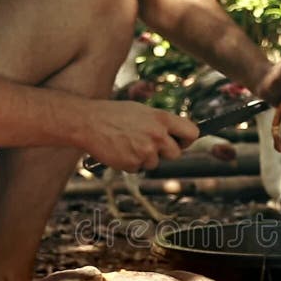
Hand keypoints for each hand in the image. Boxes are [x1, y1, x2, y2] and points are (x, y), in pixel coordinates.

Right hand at [76, 101, 198, 172]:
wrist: (88, 122)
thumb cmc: (114, 114)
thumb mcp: (142, 111)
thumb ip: (161, 123)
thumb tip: (176, 135)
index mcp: (162, 119)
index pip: (192, 133)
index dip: (187, 140)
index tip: (180, 142)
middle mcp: (157, 135)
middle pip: (176, 154)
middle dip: (164, 153)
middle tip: (149, 145)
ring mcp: (145, 151)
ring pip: (155, 163)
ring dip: (145, 158)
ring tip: (128, 143)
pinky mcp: (133, 164)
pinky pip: (138, 168)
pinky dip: (130, 162)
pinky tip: (120, 150)